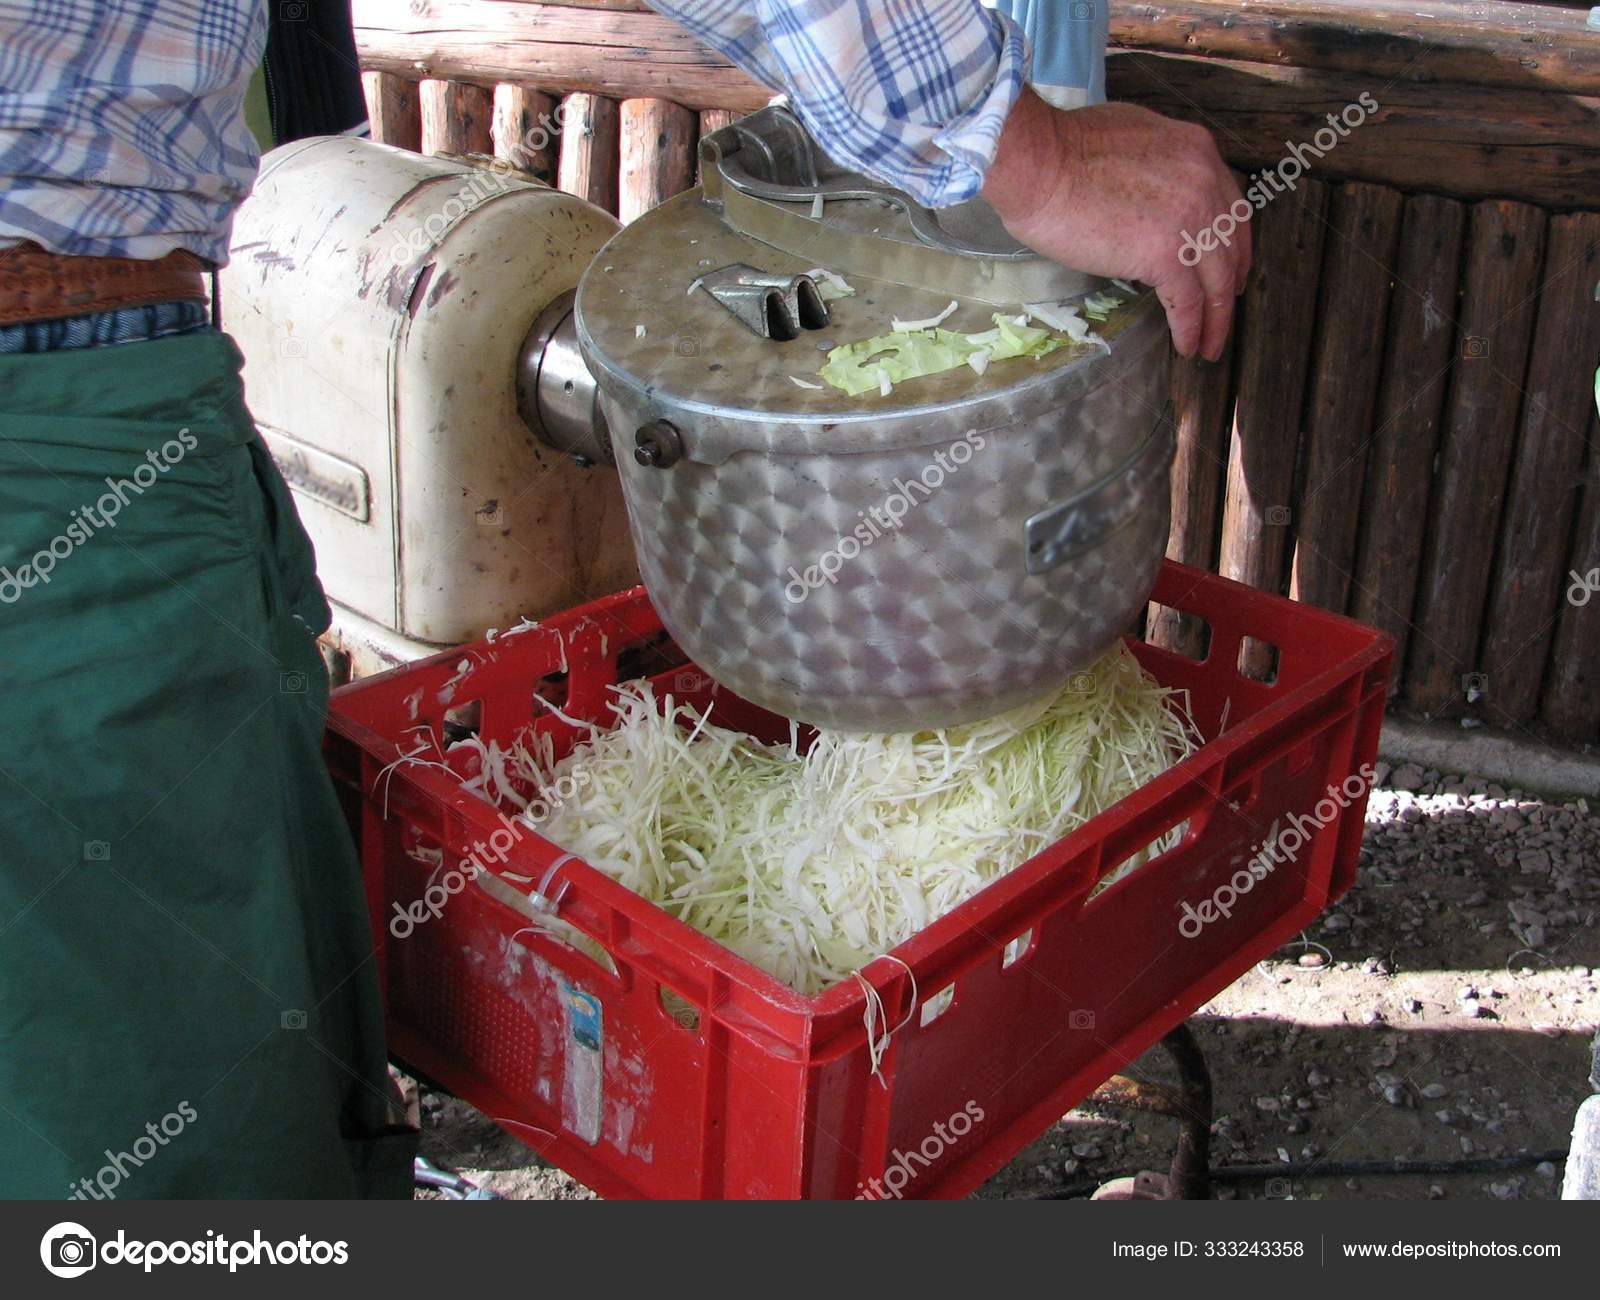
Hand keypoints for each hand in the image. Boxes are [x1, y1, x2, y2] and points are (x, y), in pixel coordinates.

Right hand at [983, 92, 1249, 360]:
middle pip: (1230, 247)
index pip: (1230, 206)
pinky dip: (1189, 329)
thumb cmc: (1062, 148)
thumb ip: (1156, 167)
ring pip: (1215, 281)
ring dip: (1215, 319)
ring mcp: (1189, 221)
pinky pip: (1187, 302)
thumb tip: (1149, 194)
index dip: (1233, 243)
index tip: (1230, 267)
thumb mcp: (1131, 136)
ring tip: (1208, 345)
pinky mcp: (1165, 256)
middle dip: (1229, 287)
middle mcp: (1204, 184)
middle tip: (1223, 314)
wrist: (1039, 163)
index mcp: (1197, 151)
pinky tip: (1186, 346)